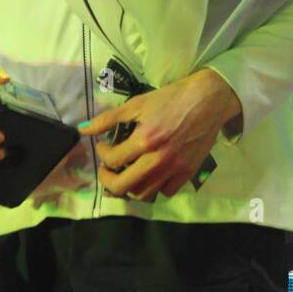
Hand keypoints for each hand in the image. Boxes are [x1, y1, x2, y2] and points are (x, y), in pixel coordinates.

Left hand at [80, 68, 237, 202]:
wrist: (209, 100)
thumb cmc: (172, 98)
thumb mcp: (138, 103)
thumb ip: (109, 118)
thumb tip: (83, 129)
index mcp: (145, 140)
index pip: (113, 159)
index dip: (102, 153)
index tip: (103, 146)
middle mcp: (158, 160)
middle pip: (123, 186)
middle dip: (107, 179)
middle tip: (107, 169)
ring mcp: (174, 169)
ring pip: (143, 194)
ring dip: (128, 187)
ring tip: (125, 174)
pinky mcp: (188, 173)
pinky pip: (165, 192)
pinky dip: (153, 187)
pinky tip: (149, 174)